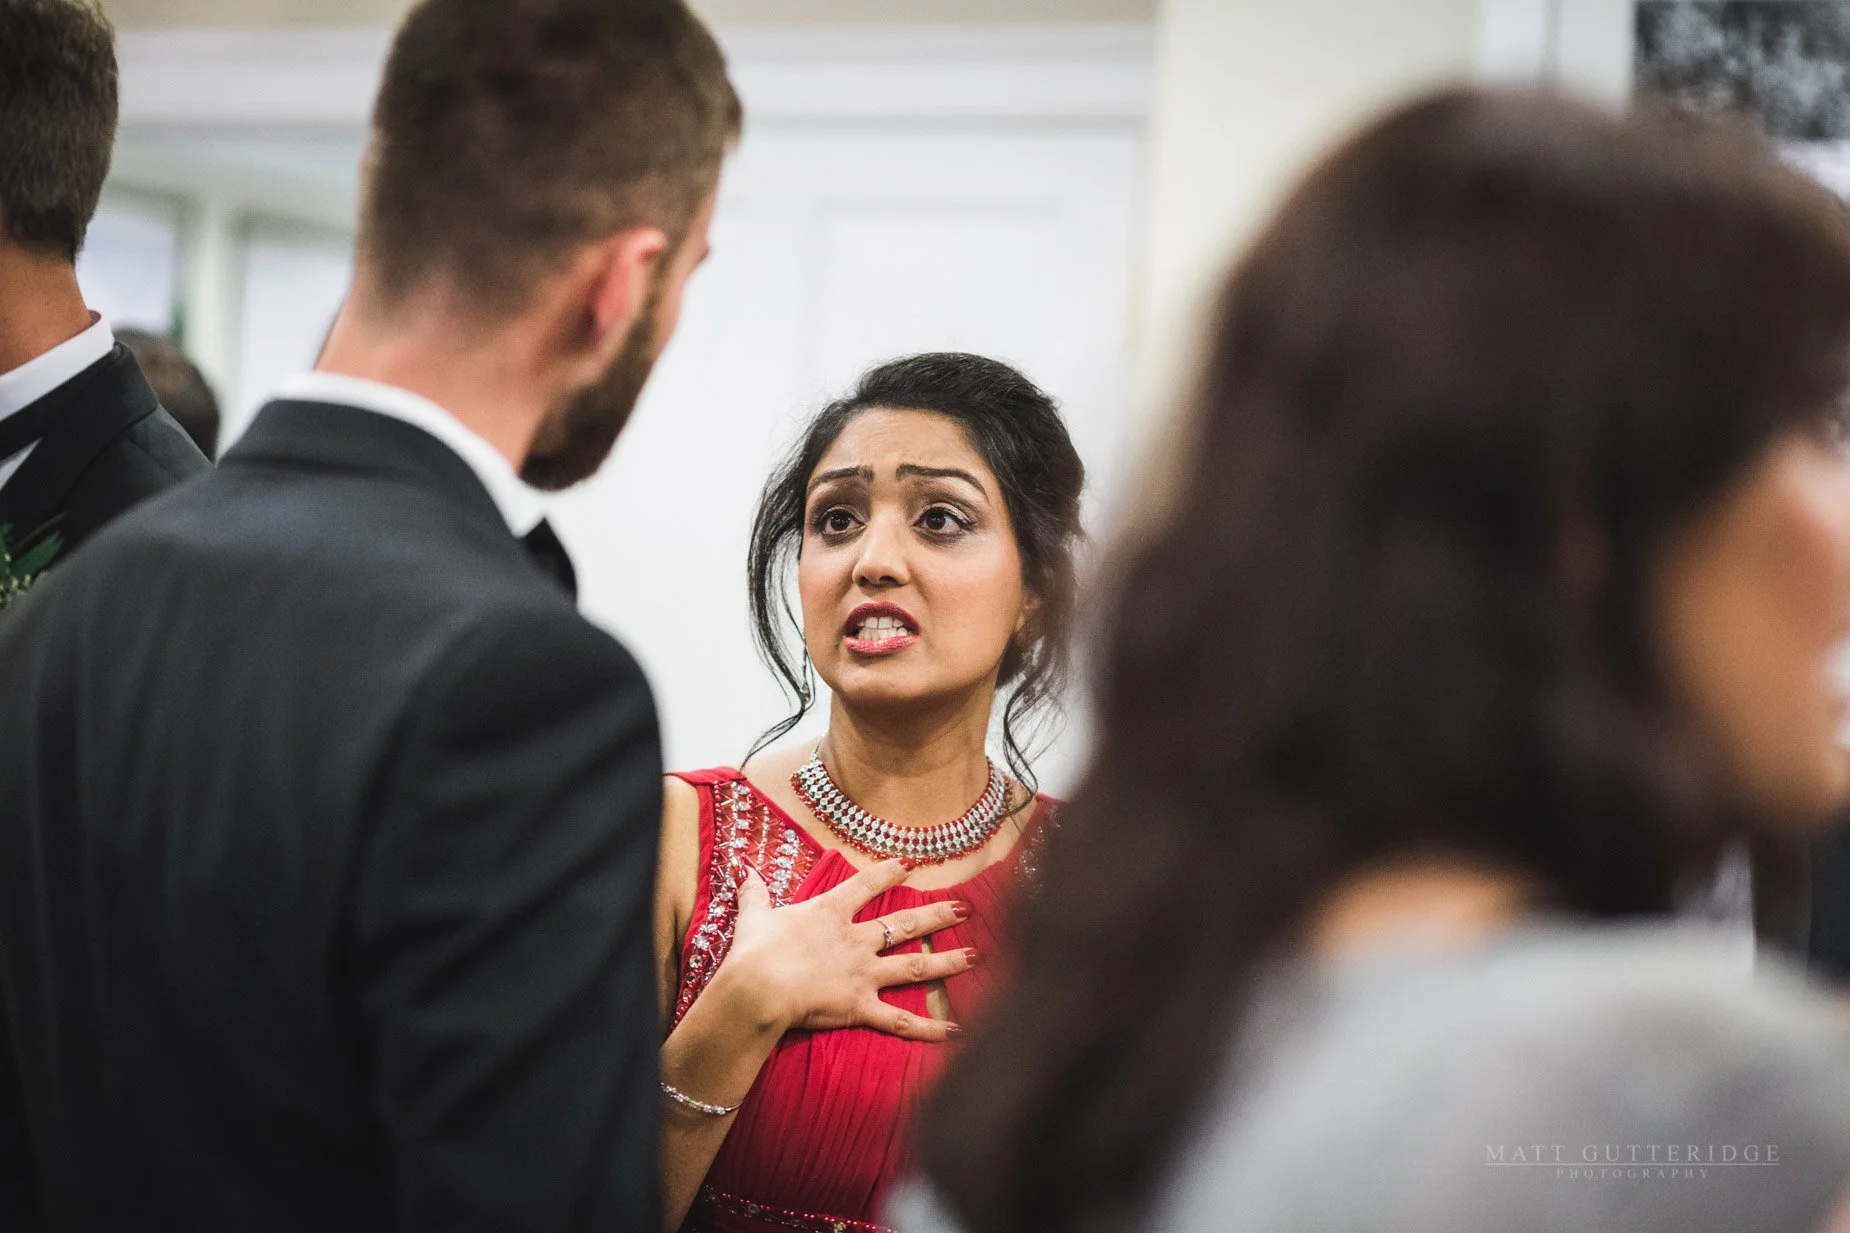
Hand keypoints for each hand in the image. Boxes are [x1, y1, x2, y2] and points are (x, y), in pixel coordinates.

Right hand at [714, 860, 974, 1041]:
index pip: (867, 885)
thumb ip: (754, 894)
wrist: (759, 987)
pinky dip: (928, 1028)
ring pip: (914, 965)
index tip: (910, 865)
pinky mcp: (861, 1006)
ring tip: (974, 956)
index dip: (889, 873)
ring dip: (947, 962)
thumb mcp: (754, 917)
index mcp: (831, 913)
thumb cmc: (754, 950)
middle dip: (937, 915)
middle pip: (905, 923)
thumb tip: (744, 871)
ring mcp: (863, 973)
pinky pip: (900, 1020)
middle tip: (964, 909)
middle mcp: (856, 940)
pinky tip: (955, 1031)